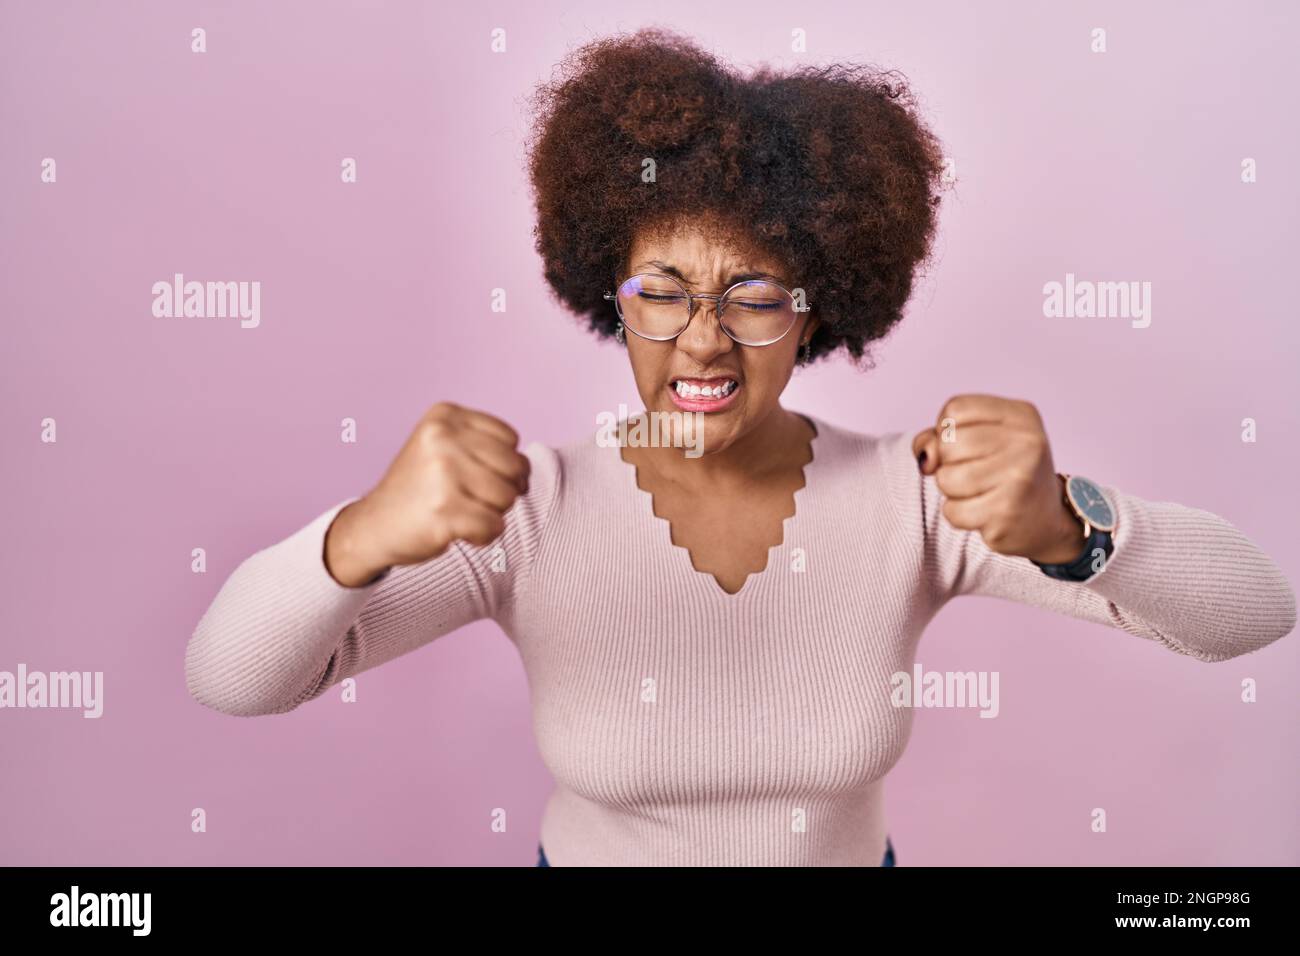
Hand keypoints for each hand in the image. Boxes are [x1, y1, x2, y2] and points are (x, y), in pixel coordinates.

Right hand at [324, 402, 530, 586]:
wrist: (374, 525)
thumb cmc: (420, 487)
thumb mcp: (443, 446)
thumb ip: (485, 445)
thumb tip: (526, 472)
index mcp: (445, 416)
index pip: (511, 440)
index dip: (504, 465)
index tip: (476, 478)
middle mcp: (442, 437)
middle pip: (515, 467)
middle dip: (502, 489)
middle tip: (470, 499)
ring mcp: (443, 473)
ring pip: (508, 497)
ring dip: (492, 513)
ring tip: (461, 512)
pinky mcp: (444, 510)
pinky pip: (494, 526)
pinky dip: (483, 535)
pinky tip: (459, 531)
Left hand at [911, 394, 1085, 564]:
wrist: (1043, 521)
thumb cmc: (1002, 474)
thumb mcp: (978, 441)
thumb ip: (939, 437)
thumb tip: (927, 459)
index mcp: (1020, 415)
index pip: (955, 409)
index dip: (947, 430)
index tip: (968, 446)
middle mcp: (1026, 442)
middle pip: (948, 443)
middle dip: (948, 462)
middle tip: (976, 472)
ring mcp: (1019, 477)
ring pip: (946, 478)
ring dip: (952, 491)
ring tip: (980, 492)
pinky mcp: (1007, 512)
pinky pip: (952, 512)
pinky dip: (958, 515)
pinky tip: (983, 513)